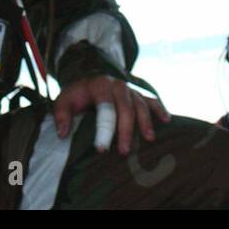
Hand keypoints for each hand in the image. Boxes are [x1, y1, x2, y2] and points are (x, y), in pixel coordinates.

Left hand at [53, 74, 170, 155]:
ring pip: (141, 104)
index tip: (101, 149)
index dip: (104, 129)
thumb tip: (63, 133)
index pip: (104, 108)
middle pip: (126, 107)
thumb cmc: (77, 95)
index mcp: (100, 85)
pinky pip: (152, 99)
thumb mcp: (64, 100)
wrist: (89, 77)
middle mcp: (118, 85)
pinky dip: (160, 109)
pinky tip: (167, 120)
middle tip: (124, 151)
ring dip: (146, 122)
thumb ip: (61, 114)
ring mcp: (130, 88)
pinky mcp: (139, 93)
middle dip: (126, 130)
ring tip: (149, 139)